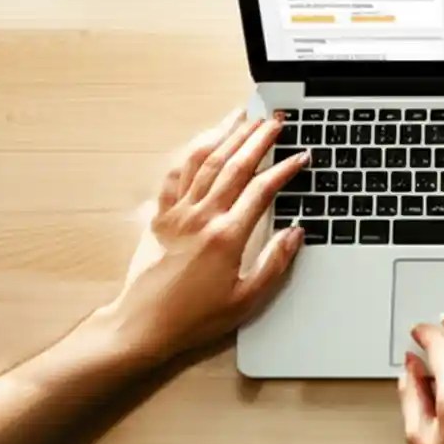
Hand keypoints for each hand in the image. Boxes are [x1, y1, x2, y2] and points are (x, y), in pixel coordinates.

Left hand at [92, 111, 308, 363]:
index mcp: (226, 236)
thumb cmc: (195, 318)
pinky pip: (175, 177)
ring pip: (203, 163)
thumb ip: (275, 262)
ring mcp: (178, 214)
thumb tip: (295, 233)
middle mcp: (201, 217)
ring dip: (225, 136)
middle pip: (234, 165)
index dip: (285, 169)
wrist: (143, 326)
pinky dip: (190, 156)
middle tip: (275, 121)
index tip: (301, 156)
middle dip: (258, 139)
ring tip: (241, 118)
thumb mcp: (247, 299)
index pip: (262, 190)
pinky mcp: (160, 218)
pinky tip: (201, 144)